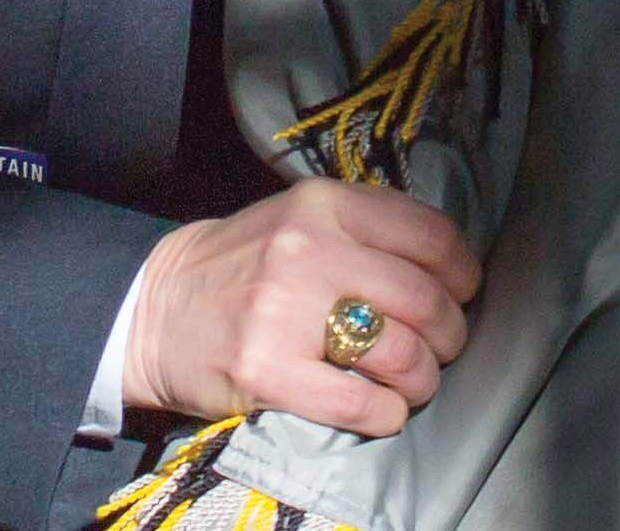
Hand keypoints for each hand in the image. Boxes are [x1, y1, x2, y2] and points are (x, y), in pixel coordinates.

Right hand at [116, 178, 481, 434]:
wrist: (156, 309)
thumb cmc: (246, 263)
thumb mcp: (303, 217)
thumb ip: (367, 226)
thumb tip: (447, 263)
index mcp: (326, 205)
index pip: (430, 236)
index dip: (462, 271)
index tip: (463, 292)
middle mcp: (309, 251)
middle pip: (423, 299)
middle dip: (450, 332)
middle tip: (444, 346)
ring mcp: (285, 313)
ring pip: (400, 353)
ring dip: (424, 378)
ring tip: (417, 382)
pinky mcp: (267, 372)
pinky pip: (359, 402)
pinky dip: (387, 413)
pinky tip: (385, 410)